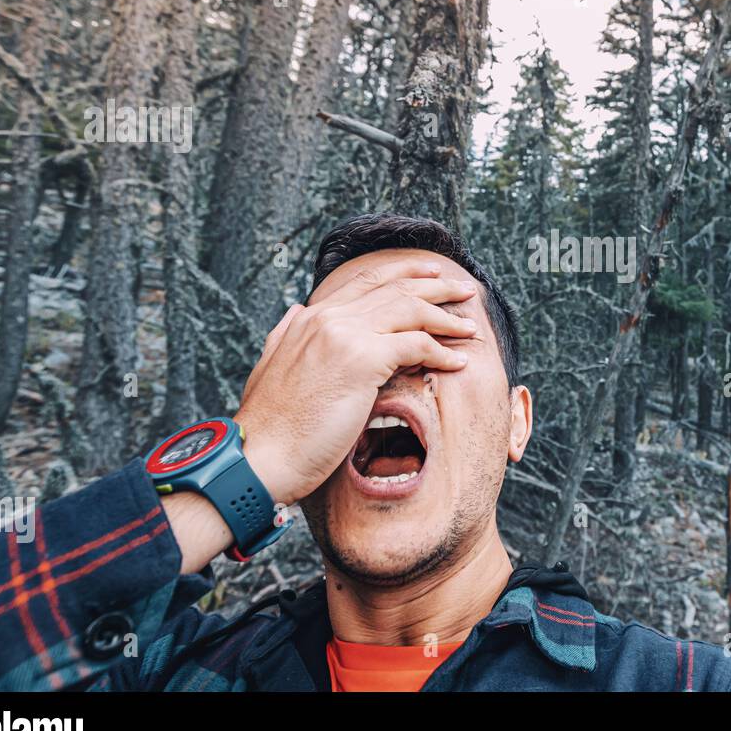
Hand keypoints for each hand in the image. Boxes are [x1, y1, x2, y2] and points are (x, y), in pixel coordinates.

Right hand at [233, 259, 477, 504]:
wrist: (259, 456)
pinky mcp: (361, 359)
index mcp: (309, 318)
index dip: (403, 274)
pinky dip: (441, 351)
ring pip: (410, 310)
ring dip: (446, 317)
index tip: (431, 275)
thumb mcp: (271, 366)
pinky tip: (458, 361)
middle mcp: (328, 318)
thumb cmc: (270, 426)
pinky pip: (416, 345)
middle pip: (394, 288)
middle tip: (464, 290)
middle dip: (435, 287)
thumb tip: (296, 311)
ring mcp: (345, 335)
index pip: (366, 281)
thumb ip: (286, 335)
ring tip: (470, 326)